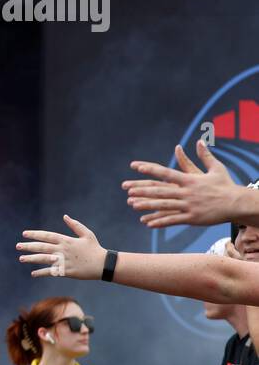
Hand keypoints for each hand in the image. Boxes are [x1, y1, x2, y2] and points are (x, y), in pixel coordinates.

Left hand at [17, 215, 104, 279]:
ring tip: (21, 258)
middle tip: (18, 246)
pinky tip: (33, 273)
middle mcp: (62, 250)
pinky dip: (41, 273)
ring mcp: (63, 261)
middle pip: (41, 247)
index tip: (24, 234)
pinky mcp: (66, 271)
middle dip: (28, 246)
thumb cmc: (95, 248)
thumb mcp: (87, 234)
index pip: (46, 236)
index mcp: (66, 240)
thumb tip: (65, 216)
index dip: (35, 234)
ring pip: (43, 259)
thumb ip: (75, 225)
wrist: (103, 264)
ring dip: (31, 259)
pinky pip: (50, 272)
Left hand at [123, 139, 241, 227]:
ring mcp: (189, 206)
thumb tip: (200, 141)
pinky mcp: (193, 218)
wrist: (238, 203)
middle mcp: (187, 193)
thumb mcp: (216, 168)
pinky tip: (147, 223)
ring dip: (147, 205)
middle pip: (161, 190)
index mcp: (190, 180)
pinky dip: (160, 221)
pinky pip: (173, 220)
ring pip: (164, 206)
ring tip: (132, 204)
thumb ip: (204, 155)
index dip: (149, 169)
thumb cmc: (226, 185)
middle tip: (126, 189)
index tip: (135, 166)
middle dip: (142, 190)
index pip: (166, 172)